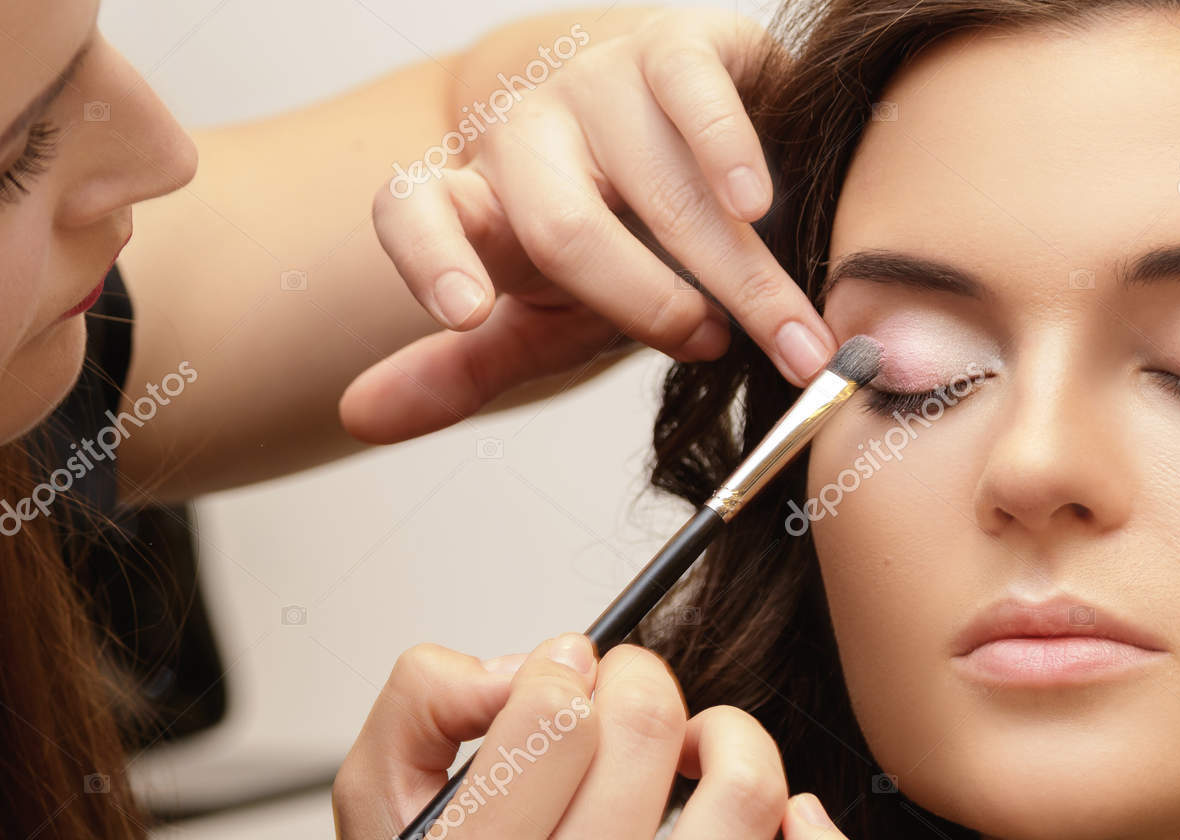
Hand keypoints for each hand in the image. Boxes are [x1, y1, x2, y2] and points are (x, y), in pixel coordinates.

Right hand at [332, 634, 864, 839]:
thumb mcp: (372, 812)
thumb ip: (423, 703)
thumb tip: (531, 664)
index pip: (554, 714)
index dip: (562, 666)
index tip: (559, 679)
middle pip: (649, 730)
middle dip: (636, 678)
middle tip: (615, 698)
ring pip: (746, 796)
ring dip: (727, 736)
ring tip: (689, 749)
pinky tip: (793, 818)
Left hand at [341, 7, 836, 444]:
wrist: (671, 119)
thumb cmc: (607, 234)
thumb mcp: (537, 311)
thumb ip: (461, 368)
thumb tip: (355, 420)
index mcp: (481, 203)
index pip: (416, 213)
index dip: (431, 259)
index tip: (467, 313)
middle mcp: (527, 135)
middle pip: (561, 224)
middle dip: (646, 300)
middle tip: (710, 347)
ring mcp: (598, 84)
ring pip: (649, 182)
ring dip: (732, 270)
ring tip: (790, 333)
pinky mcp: (674, 45)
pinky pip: (695, 93)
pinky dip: (732, 154)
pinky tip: (758, 204)